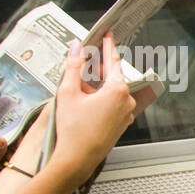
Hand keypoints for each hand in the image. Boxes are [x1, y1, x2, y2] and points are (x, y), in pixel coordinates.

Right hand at [46, 35, 137, 184]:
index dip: (108, 45)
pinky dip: (99, 99)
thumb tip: (76, 48)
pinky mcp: (121, 124)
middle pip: (111, 77)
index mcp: (118, 91)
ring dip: (95, 86)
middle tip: (82, 64)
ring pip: (110, 92)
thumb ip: (73, 67)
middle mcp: (126, 102)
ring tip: (77, 90)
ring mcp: (125, 114)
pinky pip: (111, 105)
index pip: (113, 61)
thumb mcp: (68, 93)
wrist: (77, 159)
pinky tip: (84, 103)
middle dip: (96, 70)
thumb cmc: (73, 130)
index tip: (108, 34)